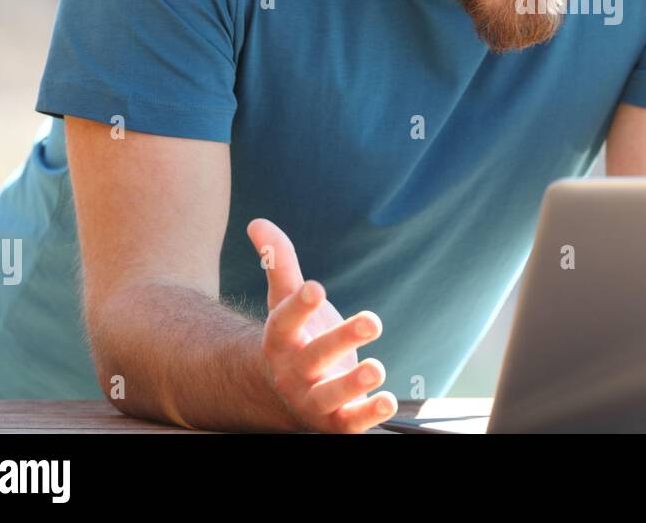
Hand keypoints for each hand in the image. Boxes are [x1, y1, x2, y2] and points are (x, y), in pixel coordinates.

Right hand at [246, 217, 398, 431]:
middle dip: (341, 340)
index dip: (298, 307)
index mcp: (279, 342)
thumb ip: (279, 264)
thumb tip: (257, 222)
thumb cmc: (295, 339)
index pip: (284, 323)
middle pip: (313, 357)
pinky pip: (350, 423)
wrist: (287, 396)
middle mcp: (294, 373)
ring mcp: (314, 400)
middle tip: (373, 321)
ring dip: (354, 384)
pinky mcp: (336, 422)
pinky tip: (388, 400)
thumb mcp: (284, 303)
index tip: (315, 287)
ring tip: (377, 368)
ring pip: (330, 396)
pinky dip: (368, 415)